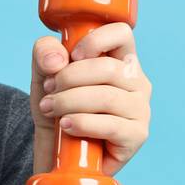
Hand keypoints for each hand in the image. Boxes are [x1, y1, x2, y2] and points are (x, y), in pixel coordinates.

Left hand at [31, 23, 151, 176]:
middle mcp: (137, 82)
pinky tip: (66, 126)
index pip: (122, 33)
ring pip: (106, 97)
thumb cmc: (58, 108)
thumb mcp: (43, 74)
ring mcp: (140, 109)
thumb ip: (45, 53)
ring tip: (51, 109)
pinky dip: (82, 123)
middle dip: (69, 78)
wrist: (57, 152)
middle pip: (108, 68)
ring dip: (69, 102)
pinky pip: (111, 125)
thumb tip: (58, 60)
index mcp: (121, 60)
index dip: (95, 41)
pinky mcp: (137, 135)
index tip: (72, 56)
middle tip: (49, 91)